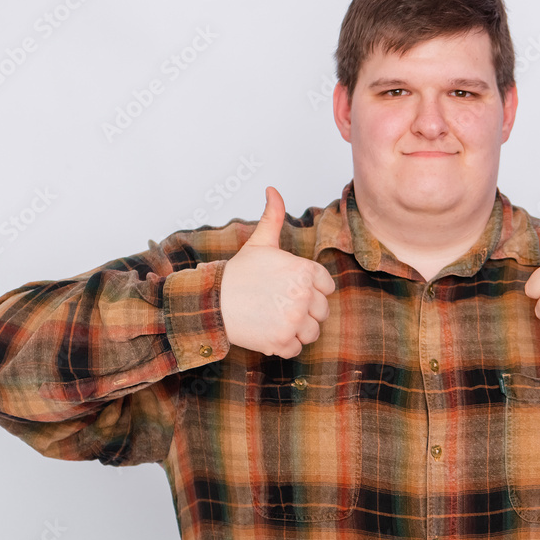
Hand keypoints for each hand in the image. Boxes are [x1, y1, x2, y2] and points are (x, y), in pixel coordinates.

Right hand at [220, 186, 334, 357]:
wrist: (212, 301)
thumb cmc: (239, 273)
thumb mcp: (260, 243)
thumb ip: (273, 217)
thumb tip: (273, 190)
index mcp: (305, 271)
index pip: (327, 287)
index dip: (310, 289)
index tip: (290, 289)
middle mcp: (303, 296)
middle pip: (322, 311)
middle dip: (305, 310)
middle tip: (280, 305)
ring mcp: (293, 321)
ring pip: (312, 331)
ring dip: (298, 329)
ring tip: (277, 319)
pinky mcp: (281, 342)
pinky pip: (296, 348)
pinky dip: (285, 344)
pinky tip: (270, 331)